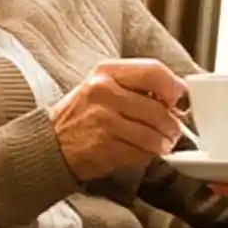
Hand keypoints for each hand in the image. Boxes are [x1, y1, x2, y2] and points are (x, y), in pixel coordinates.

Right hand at [51, 58, 186, 181]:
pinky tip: (141, 153)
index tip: (178, 100)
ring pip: (152, 134)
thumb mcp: (103, 86)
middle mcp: (104, 92)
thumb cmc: (83, 114)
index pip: (154, 71)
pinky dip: (146, 157)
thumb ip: (137, 86)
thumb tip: (177, 96)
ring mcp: (103, 120)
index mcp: (107, 72)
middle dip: (172, 125)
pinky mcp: (103, 147)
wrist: (49, 143)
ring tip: (161, 145)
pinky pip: (140, 153)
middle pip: (158, 109)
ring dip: (163, 144)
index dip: (174, 88)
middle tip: (172, 131)